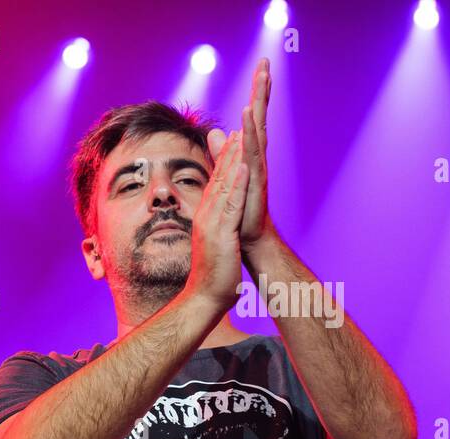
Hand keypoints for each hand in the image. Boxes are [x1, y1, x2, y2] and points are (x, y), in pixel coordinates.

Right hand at [183, 128, 248, 313]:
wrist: (204, 298)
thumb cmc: (212, 277)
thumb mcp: (216, 248)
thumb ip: (217, 233)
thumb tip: (218, 229)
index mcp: (205, 219)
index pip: (215, 186)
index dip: (224, 163)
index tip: (232, 144)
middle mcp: (205, 217)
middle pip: (218, 180)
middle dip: (228, 154)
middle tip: (236, 130)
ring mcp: (212, 224)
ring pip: (224, 186)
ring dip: (232, 161)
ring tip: (241, 139)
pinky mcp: (221, 233)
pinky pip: (231, 204)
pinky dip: (238, 184)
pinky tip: (244, 167)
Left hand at [240, 58, 274, 249]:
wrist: (247, 235)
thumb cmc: (240, 207)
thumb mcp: (226, 174)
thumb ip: (223, 152)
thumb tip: (217, 133)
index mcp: (249, 152)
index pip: (253, 118)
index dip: (257, 94)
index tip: (261, 68)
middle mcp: (256, 155)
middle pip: (260, 116)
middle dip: (263, 90)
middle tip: (266, 63)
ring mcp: (258, 165)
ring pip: (259, 128)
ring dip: (259, 104)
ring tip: (262, 79)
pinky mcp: (255, 177)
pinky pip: (253, 150)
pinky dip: (251, 132)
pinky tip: (250, 115)